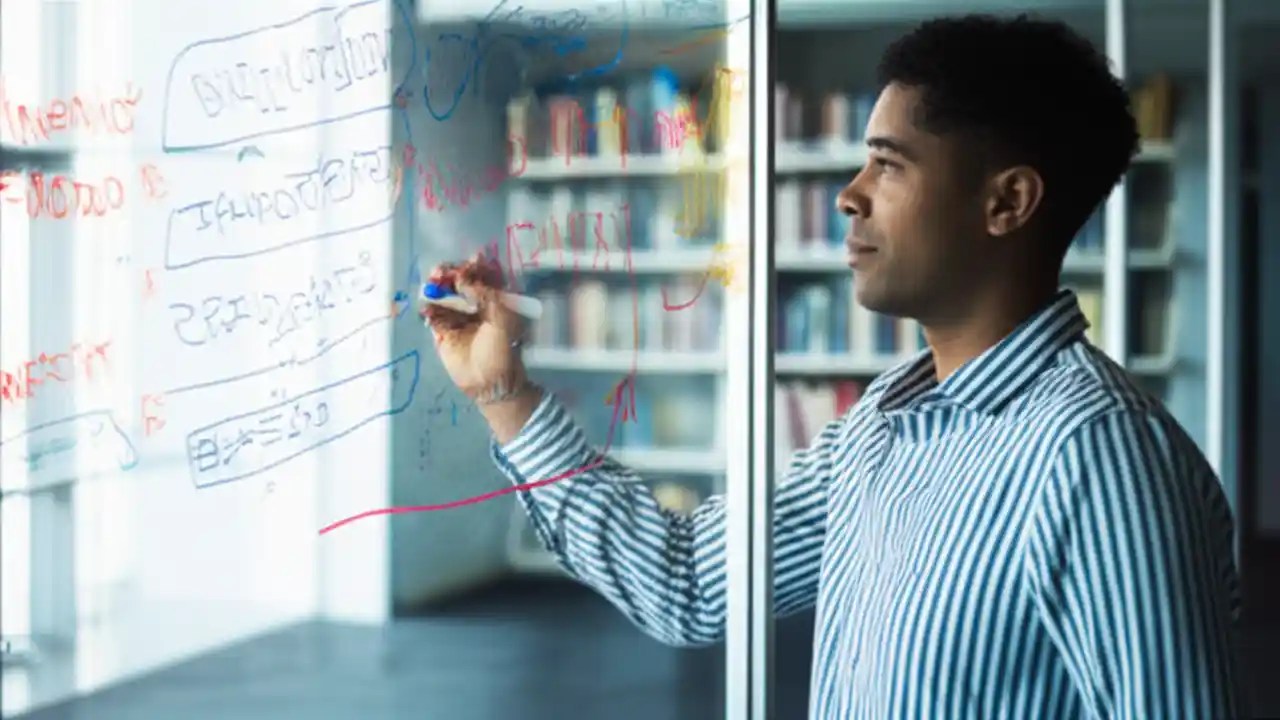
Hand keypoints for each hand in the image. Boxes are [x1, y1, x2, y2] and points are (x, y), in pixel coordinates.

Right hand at [422, 253, 528, 401]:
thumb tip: (461, 278)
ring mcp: (458, 316)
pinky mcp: (442, 330)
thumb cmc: (503, 349)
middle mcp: (475, 304)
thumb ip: (483, 294)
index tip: (467, 264)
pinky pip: (432, 313)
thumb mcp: (501, 318)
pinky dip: (427, 307)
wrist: (490, 382)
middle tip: (441, 272)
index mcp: (495, 299)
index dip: (472, 266)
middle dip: (449, 273)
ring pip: (443, 294)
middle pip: (458, 280)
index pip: (482, 274)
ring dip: (436, 286)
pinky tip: (427, 307)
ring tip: (432, 285)